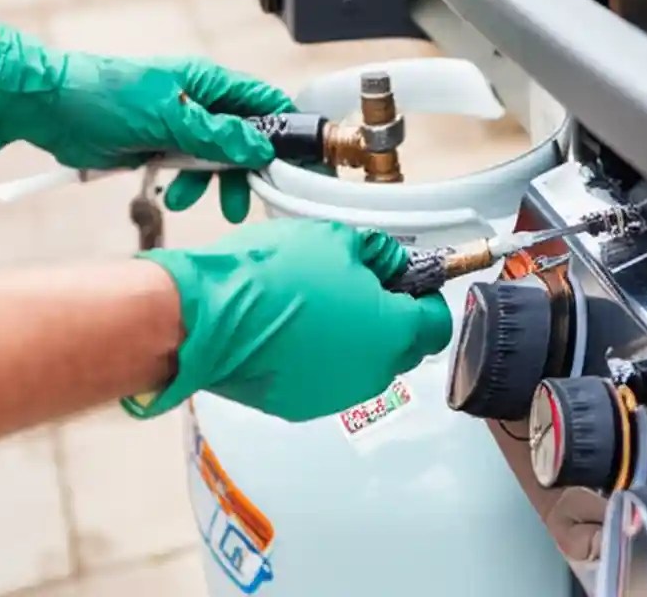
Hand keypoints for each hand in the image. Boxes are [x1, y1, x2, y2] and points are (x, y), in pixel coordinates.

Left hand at [0, 21, 294, 221]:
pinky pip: (189, 169)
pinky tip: (172, 195)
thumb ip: (217, 134)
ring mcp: (180, 124)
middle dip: (245, 171)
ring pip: (217, 159)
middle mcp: (199, 101)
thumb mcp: (166, 116)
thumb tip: (260, 147)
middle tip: (242, 201)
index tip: (294, 162)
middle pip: (244, 139)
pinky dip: (186, 185)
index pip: (262, 102)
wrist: (47, 108)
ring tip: (187, 200)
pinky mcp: (161, 145)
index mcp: (207, 81)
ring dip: (210, 183)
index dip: (283, 130)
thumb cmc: (102, 96)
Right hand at [126, 219, 452, 420]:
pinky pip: (327, 380)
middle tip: (361, 287)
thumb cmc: (274, 275)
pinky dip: (320, 359)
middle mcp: (373, 373)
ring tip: (319, 306)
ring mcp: (337, 396)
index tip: (408, 283)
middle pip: (403, 349)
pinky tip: (293, 331)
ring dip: (355, 341)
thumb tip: (388, 263)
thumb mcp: (338, 240)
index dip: (425, 299)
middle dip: (392, 320)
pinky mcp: (301, 407)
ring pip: (364, 366)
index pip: (437, 325)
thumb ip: (377, 254)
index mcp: (393, 332)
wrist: (209, 316)